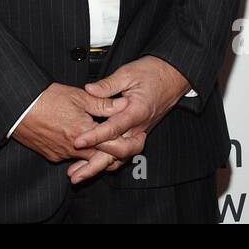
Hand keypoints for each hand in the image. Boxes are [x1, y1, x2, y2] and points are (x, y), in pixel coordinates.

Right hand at [11, 83, 135, 179]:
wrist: (16, 107)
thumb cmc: (45, 98)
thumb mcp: (78, 96)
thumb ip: (103, 103)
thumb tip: (124, 104)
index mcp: (84, 132)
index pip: (114, 146)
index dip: (128, 144)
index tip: (138, 140)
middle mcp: (74, 148)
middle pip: (102, 159)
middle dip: (114, 153)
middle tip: (126, 145)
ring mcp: (62, 154)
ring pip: (86, 160)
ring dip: (96, 154)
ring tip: (105, 144)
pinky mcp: (51, 155)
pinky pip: (70, 158)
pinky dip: (78, 153)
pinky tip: (79, 142)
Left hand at [67, 56, 191, 180]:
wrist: (172, 77)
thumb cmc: (152, 73)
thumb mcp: (128, 72)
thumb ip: (108, 84)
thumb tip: (89, 89)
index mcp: (135, 111)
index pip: (113, 128)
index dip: (94, 136)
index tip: (77, 141)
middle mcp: (139, 127)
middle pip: (117, 152)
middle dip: (95, 165)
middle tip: (75, 173)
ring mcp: (139, 132)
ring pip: (120, 157)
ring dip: (100, 167)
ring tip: (79, 175)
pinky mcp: (138, 134)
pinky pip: (124, 154)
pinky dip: (110, 162)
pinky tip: (95, 165)